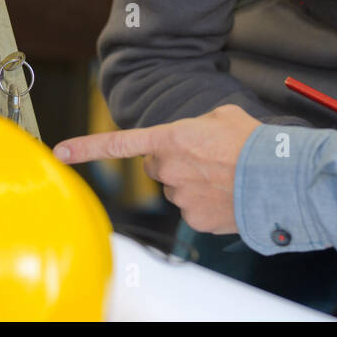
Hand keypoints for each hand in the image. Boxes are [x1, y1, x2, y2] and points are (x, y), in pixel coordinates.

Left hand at [53, 105, 259, 234]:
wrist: (277, 178)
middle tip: (204, 158)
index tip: (60, 151)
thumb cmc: (253, 143)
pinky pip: (192, 210)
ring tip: (224, 176)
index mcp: (171, 138)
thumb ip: (199, 124)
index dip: (87, 147)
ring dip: (192, 183)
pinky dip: (206, 204)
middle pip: (156, 167)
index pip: (119, 144)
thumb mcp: (224, 116)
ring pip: (176, 189)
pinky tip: (227, 195)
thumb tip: (197, 136)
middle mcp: (168, 169)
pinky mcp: (194, 220)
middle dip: (172, 162)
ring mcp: (180, 197)